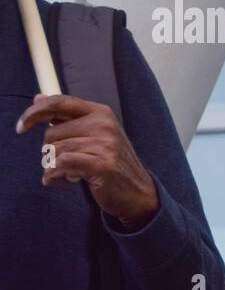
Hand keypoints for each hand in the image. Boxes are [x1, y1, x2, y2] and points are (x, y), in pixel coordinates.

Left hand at [16, 93, 159, 230]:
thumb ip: (67, 117)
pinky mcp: (101, 164)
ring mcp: (105, 144)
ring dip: (52, 167)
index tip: (21, 127)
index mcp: (101, 112)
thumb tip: (38, 98)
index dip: (34, 112)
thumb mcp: (94, 134)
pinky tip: (60, 181)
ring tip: (64, 174)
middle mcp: (104, 124)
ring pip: (56, 150)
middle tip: (62, 164)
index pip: (59, 103)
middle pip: (52, 132)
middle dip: (49, 151)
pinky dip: (54, 175)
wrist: (138, 192)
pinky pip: (62, 164)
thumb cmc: (111, 163)